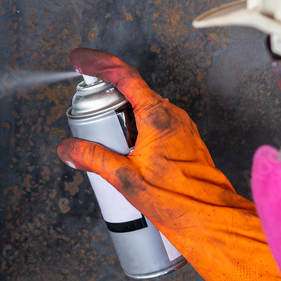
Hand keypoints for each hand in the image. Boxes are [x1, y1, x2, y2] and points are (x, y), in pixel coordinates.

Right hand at [57, 48, 280, 280]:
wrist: (211, 219)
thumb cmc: (178, 200)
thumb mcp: (126, 178)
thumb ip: (94, 158)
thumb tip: (68, 148)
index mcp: (158, 115)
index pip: (124, 75)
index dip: (98, 63)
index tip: (79, 61)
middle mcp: (172, 115)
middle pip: (132, 90)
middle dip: (105, 96)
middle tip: (85, 110)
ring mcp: (180, 127)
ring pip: (143, 108)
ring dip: (120, 116)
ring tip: (103, 138)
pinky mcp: (183, 141)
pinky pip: (153, 124)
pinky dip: (134, 129)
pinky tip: (124, 151)